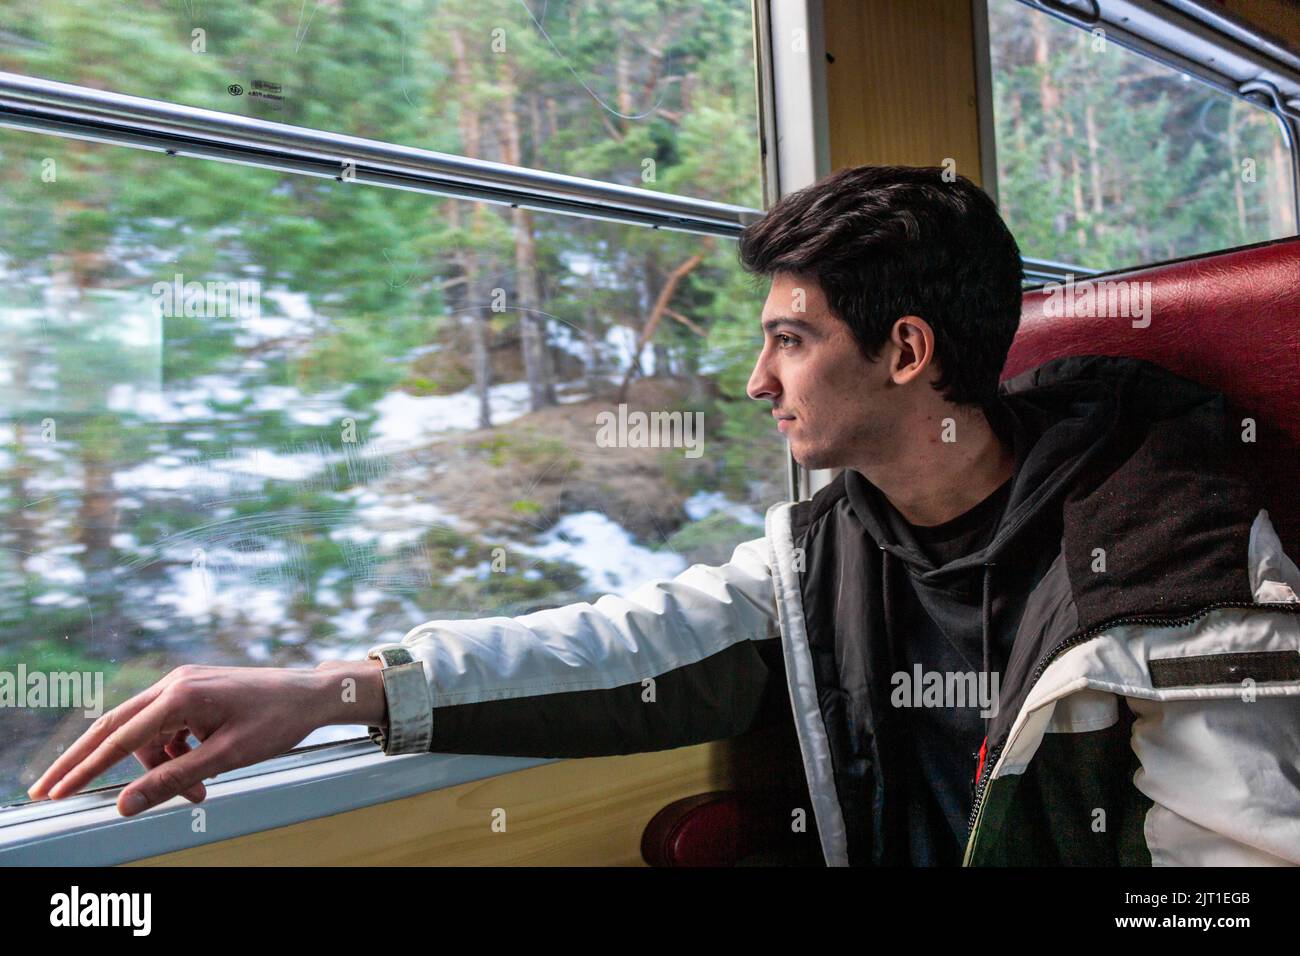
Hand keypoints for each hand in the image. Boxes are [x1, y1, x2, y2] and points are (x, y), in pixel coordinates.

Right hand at [26, 660, 384, 816]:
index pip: (118, 739)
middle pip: (115, 727)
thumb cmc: (277, 721)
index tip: (55, 793)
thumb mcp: (226, 757)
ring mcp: (184, 684)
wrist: (312, 695)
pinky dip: (175, 753)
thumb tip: (126, 804)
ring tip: (199, 792)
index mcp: (180, 696)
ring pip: (146, 734)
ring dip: (159, 766)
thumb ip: (175, 780)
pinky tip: (204, 769)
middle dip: (85, 762)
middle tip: (52, 792)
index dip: (83, 769)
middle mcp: (175, 683)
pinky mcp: (194, 691)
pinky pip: (167, 727)